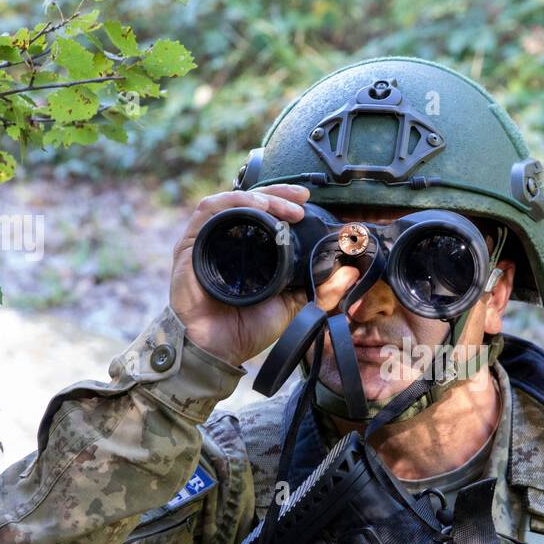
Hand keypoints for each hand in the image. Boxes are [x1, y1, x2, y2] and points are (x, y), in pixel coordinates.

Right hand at [169, 185, 360, 365]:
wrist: (218, 349)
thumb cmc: (248, 328)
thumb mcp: (294, 307)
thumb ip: (322, 291)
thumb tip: (352, 272)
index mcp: (249, 249)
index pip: (266, 213)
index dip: (284, 200)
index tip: (307, 200)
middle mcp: (228, 240)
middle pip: (251, 201)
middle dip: (278, 194)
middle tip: (301, 199)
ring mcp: (207, 240)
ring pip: (231, 201)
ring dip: (260, 196)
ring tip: (284, 206)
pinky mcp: (190, 244)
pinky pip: (209, 211)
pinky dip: (233, 203)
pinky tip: (256, 207)